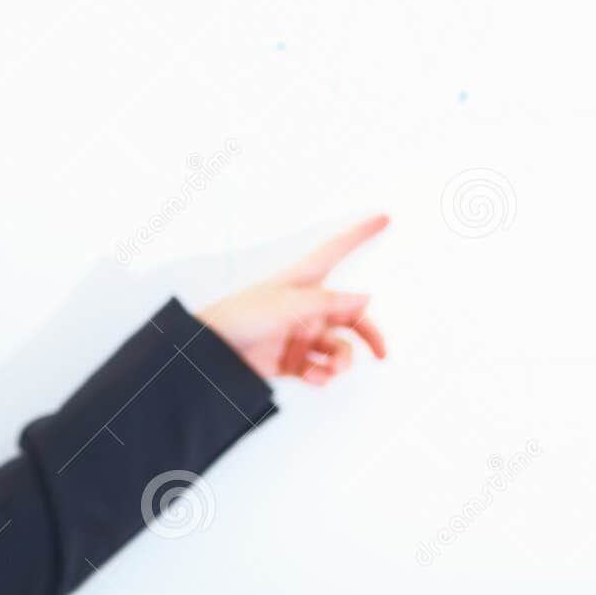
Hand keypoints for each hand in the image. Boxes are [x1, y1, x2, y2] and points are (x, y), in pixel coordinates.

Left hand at [195, 214, 388, 383]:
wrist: (212, 352)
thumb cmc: (242, 316)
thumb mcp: (288, 305)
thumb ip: (329, 303)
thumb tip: (364, 298)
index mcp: (304, 282)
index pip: (336, 250)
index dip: (359, 234)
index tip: (383, 217)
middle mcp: (306, 307)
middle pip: (350, 317)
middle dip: (368, 334)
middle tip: (382, 353)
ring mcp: (299, 334)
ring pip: (337, 348)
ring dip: (340, 361)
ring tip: (330, 371)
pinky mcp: (291, 360)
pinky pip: (318, 369)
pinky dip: (321, 376)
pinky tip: (314, 377)